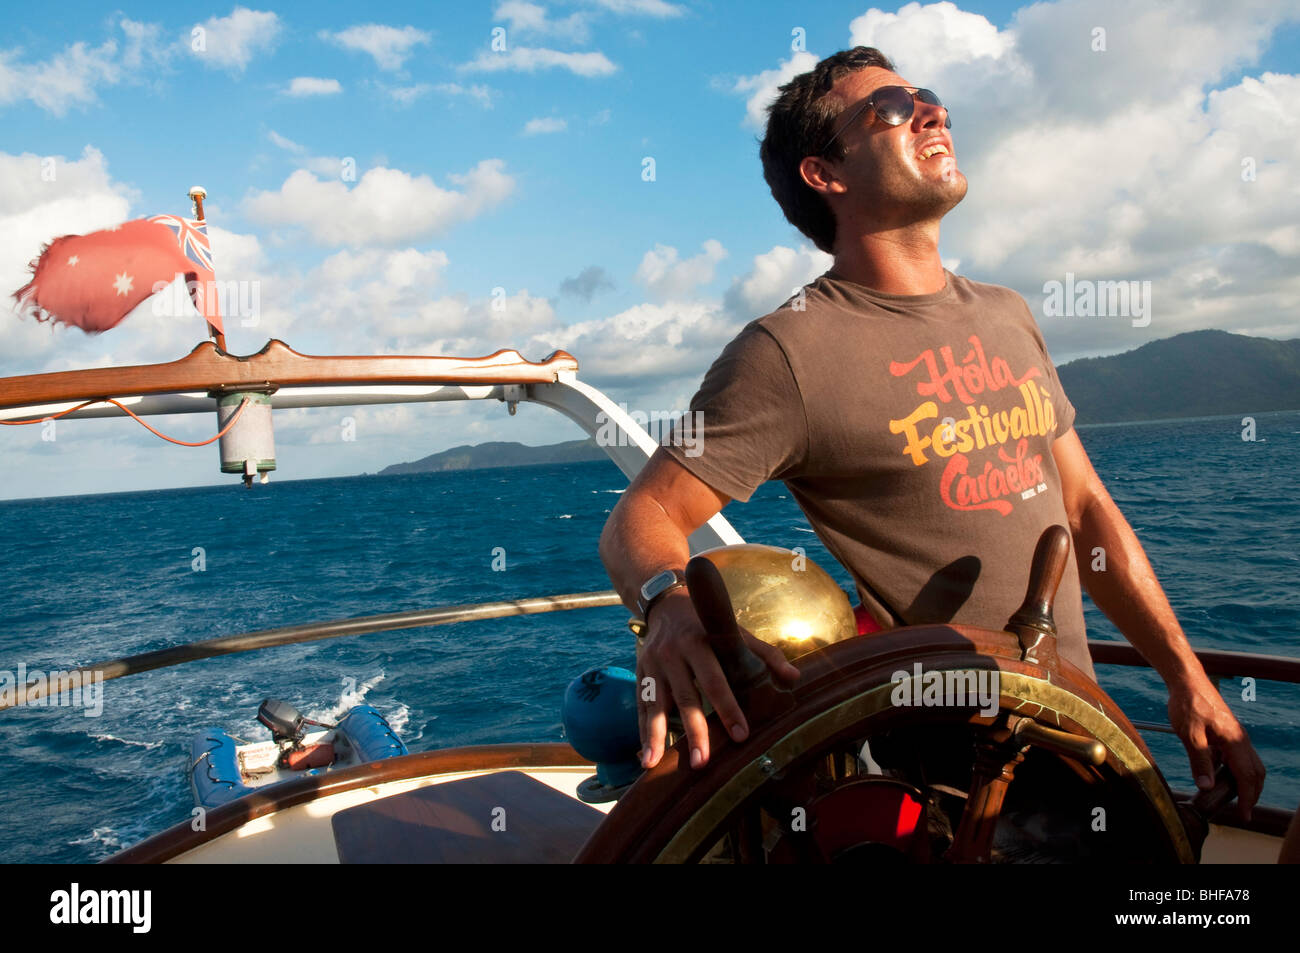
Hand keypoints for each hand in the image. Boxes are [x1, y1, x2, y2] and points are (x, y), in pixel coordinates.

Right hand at [636, 588, 799, 769]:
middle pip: (685, 697)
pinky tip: (646, 756)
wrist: (667, 604)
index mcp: (699, 642)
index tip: (741, 735)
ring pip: (655, 704)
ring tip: (654, 764)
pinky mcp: (640, 672)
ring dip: (655, 736)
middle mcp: (673, 653)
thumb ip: (766, 654)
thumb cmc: (707, 624)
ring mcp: (653, 664)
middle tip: (702, 762)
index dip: (728, 708)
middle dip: (694, 731)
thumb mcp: (735, 631)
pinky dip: (643, 731)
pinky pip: (642, 705)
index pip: (715, 680)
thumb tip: (794, 678)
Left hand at [1166, 676, 1265, 820]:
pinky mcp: (1228, 733)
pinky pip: (1238, 757)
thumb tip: (1206, 786)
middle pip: (1255, 773)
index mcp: (1234, 741)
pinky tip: (1220, 776)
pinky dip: (1235, 771)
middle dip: (1251, 794)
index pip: (1247, 776)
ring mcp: (1236, 736)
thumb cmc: (1187, 704)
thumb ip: (1199, 760)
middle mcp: (1241, 739)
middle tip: (1242, 812)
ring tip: (1232, 799)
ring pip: (1249, 765)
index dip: (1247, 798)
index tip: (1244, 815)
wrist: (1187, 681)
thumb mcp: (1189, 734)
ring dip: (1245, 783)